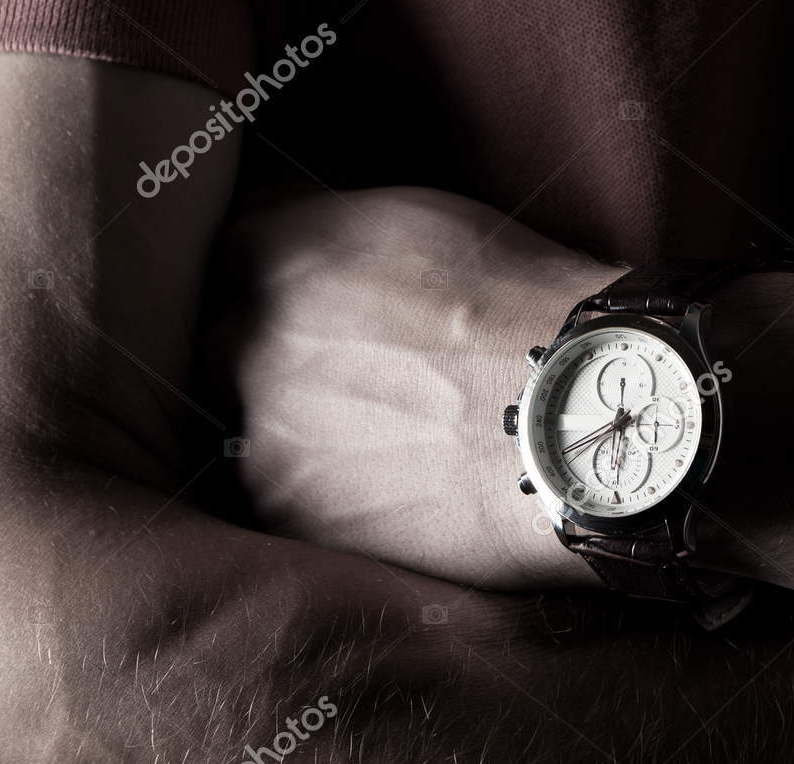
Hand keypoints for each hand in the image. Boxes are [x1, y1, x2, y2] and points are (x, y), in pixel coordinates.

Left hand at [206, 186, 618, 589]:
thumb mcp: (430, 221)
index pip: (234, 254)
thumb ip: (338, 228)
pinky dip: (320, 497)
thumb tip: (295, 236)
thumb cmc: (526, 313)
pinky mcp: (288, 510)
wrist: (572, 424)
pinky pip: (277, 498)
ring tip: (379, 449)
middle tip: (349, 384)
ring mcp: (261, 430)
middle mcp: (250, 336)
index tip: (314, 306)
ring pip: (248, 430)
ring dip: (294, 436)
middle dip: (271, 360)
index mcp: (285, 252)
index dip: (276, 281)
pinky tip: (386, 493)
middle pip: (221, 345)